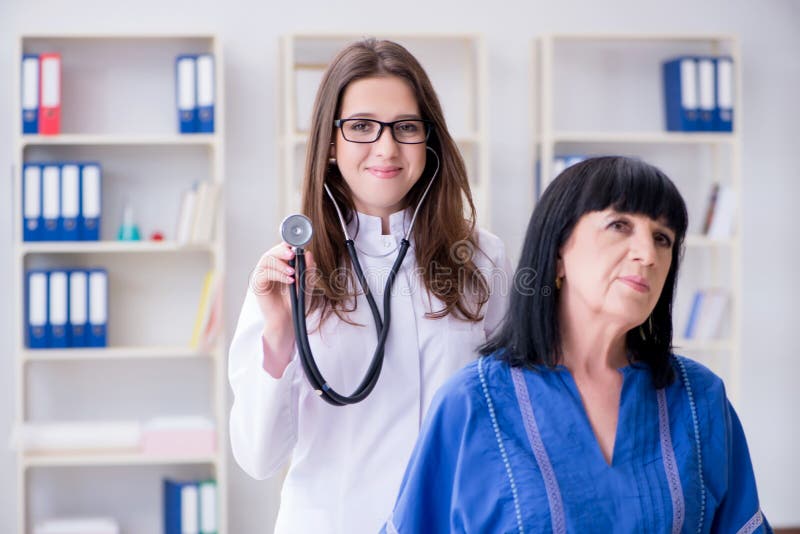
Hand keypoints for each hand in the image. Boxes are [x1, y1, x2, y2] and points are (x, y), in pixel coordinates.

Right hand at [249, 242, 315, 375]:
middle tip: (292, 254)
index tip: (297, 245)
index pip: (281, 249)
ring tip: (293, 272)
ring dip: (280, 263)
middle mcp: (270, 267)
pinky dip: (277, 274)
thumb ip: (308, 269)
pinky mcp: (258, 284)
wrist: (288, 320)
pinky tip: (289, 280)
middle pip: (272, 251)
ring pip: (266, 260)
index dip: (287, 244)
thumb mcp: (307, 283)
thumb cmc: (296, 302)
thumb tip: (309, 253)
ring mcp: (263, 275)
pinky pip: (265, 274)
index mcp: (281, 264)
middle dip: (282, 250)